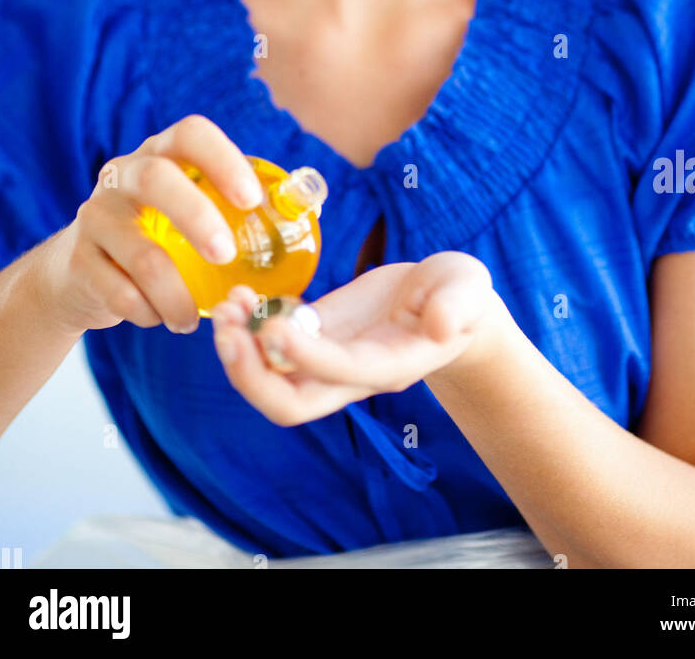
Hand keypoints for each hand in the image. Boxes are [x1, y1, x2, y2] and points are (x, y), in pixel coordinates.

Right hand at [39, 114, 264, 334]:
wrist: (78, 272)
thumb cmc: (158, 236)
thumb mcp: (190, 208)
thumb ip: (238, 206)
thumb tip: (308, 207)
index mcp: (161, 153)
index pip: (190, 134)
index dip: (223, 160)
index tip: (252, 200)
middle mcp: (124, 175)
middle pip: (157, 179)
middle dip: (197, 218)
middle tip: (226, 256)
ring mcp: (96, 215)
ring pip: (141, 254)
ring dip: (177, 296)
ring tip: (191, 318)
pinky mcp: (77, 259)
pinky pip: (118, 293)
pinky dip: (148, 313)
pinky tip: (160, 318)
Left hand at [210, 252, 500, 424]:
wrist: (448, 304)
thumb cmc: (460, 296)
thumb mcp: (467, 290)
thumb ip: (457, 305)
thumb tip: (442, 324)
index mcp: (390, 365)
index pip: (339, 373)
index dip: (304, 355)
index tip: (274, 324)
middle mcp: (351, 375)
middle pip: (291, 404)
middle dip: (250, 375)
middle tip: (227, 330)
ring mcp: (327, 360)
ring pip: (272, 382)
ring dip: (239, 352)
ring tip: (226, 308)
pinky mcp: (314, 336)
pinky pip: (270, 349)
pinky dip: (247, 329)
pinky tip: (240, 297)